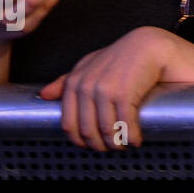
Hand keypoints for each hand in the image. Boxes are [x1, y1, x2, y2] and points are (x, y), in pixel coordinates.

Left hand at [39, 26, 168, 150]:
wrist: (148, 45)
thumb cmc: (120, 56)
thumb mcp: (89, 64)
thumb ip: (66, 80)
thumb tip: (44, 95)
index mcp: (74, 82)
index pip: (69, 124)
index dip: (80, 140)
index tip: (91, 145)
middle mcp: (86, 87)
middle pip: (88, 130)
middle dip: (99, 145)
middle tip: (110, 147)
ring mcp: (105, 90)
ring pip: (106, 130)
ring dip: (116, 144)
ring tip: (123, 145)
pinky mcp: (124, 93)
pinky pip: (125, 123)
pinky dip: (131, 136)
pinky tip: (135, 140)